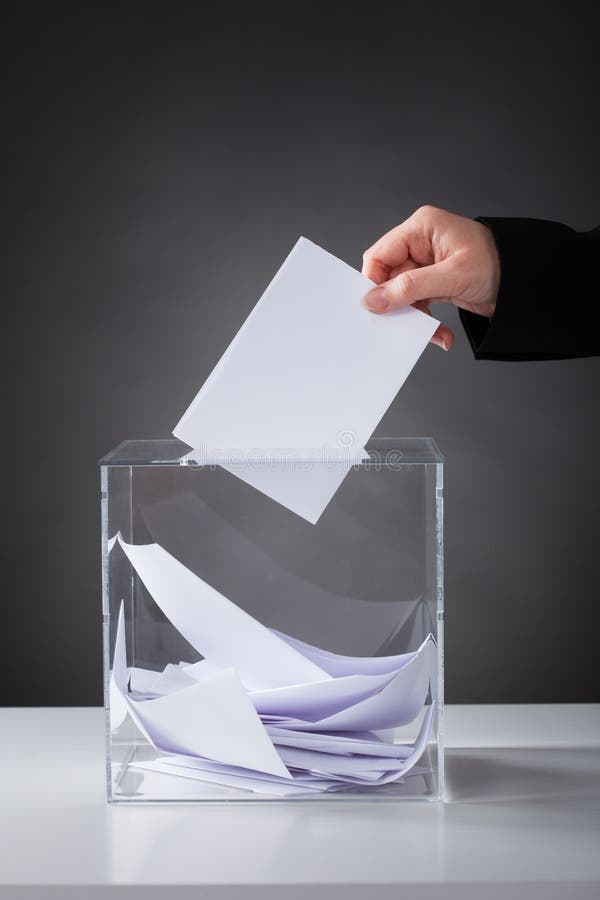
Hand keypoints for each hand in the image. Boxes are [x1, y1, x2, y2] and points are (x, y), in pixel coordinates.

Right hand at [362, 206, 500, 350]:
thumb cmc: (500, 265)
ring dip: (414, 317)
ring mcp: (426, 265)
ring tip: (431, 331)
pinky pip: (417, 304)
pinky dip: (426, 321)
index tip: (375, 308)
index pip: (380, 255)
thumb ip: (411, 287)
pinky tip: (440, 333)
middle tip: (402, 324)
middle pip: (388, 278)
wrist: (528, 283)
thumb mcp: (453, 276)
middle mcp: (420, 244)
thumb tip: (375, 299)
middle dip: (397, 304)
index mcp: (421, 228)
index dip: (374, 282)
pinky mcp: (434, 283)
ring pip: (401, 295)